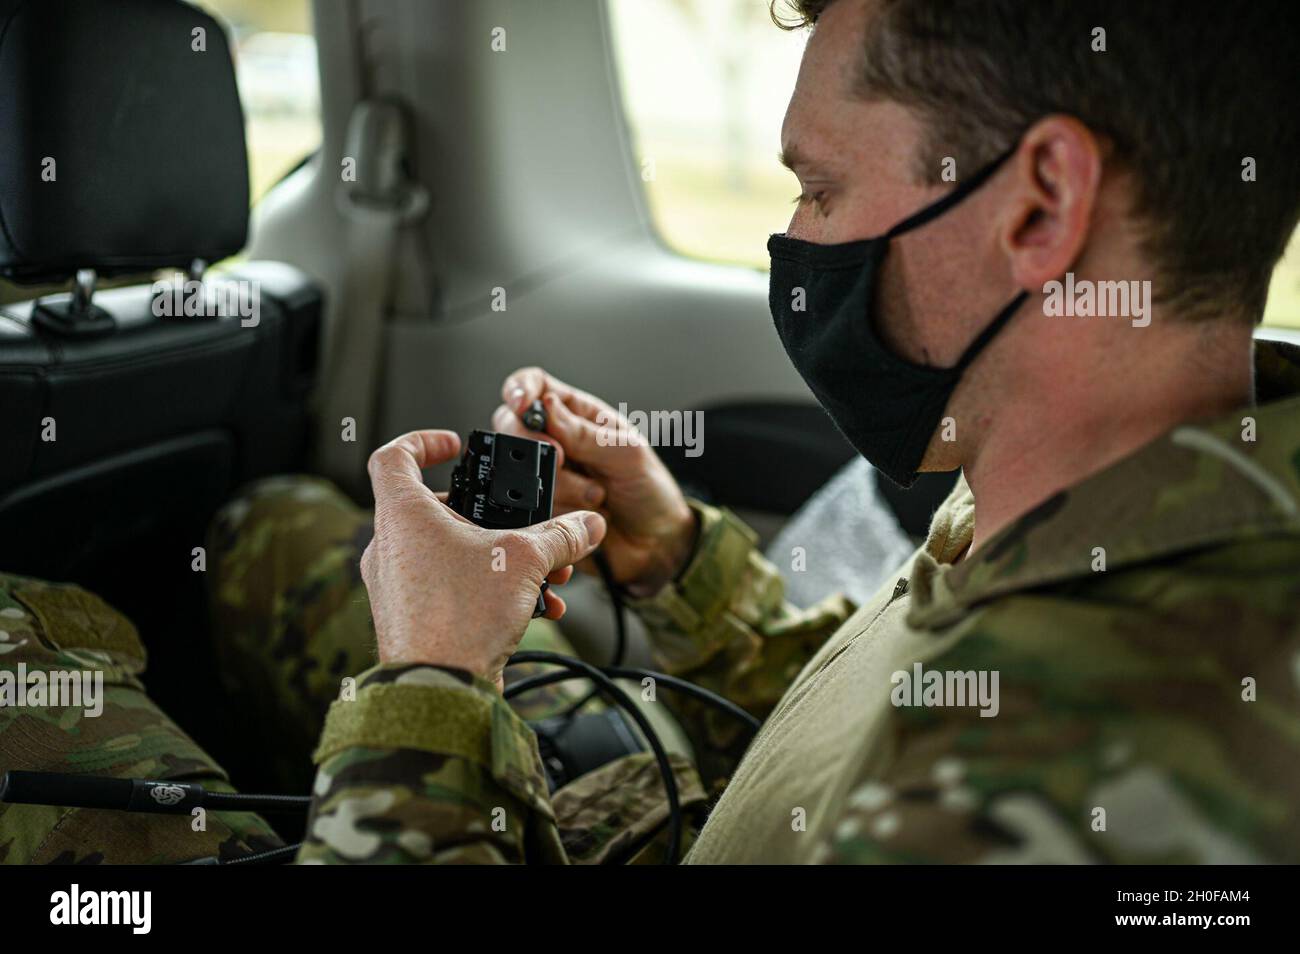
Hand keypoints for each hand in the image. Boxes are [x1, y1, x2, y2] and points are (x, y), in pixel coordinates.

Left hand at [361, 429, 606, 688]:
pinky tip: (537, 607)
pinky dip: (491, 589)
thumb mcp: (524, 560)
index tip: (454, 445)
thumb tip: (589, 524)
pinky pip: (454, 587)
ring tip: (546, 572)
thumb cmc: (461, 616)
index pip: (393, 456)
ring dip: (501, 557)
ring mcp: (397, 586)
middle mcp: (390, 548)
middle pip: (437, 508)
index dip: (423, 441)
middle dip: (492, 516)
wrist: (440, 689)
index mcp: (402, 516)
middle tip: (524, 523)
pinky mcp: (413, 618)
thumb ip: (560, 535)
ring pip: (452, 552)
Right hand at [492, 368, 696, 595]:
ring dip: (560, 487)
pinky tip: (587, 514)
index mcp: (577, 414)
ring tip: (596, 495)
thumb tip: (546, 407)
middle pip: (511, 426)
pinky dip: (559, 511)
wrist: (655, 542)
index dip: (519, 389)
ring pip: (518, 470)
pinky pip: (528, 505)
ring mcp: (546, 475)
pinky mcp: (541, 508)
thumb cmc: (648, 488)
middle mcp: (555, 441)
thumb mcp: (626, 452)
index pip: (534, 386)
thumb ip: (584, 433)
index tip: (520, 405)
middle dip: (534, 444)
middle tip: (562, 459)